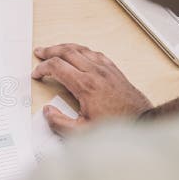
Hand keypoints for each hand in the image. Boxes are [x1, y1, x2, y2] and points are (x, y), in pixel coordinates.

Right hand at [32, 44, 152, 134]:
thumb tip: (48, 112)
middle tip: (40, 52)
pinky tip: (80, 54)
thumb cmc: (115, 126)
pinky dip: (83, 51)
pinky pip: (96, 53)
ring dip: (65, 47)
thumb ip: (60, 123)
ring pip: (81, 49)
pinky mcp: (114, 71)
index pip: (57, 67)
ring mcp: (106, 69)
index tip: (37, 74)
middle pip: (67, 52)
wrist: (141, 122)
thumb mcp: (82, 132)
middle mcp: (95, 73)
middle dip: (50, 51)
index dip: (42, 68)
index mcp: (85, 85)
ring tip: (56, 49)